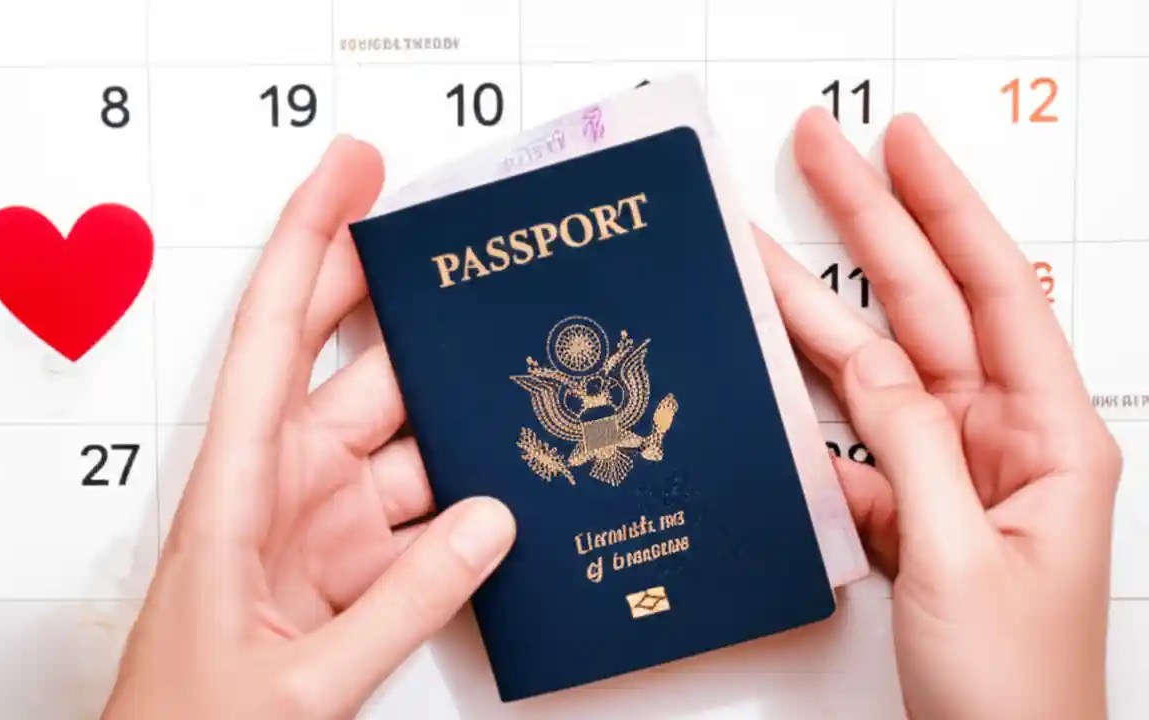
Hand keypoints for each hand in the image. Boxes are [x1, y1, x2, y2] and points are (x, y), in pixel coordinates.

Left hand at [103, 137, 515, 719]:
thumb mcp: (298, 685)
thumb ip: (403, 608)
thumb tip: (490, 526)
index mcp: (237, 492)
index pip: (271, 335)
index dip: (308, 241)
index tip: (347, 171)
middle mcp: (282, 492)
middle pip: (347, 364)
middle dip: (397, 293)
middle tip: (459, 240)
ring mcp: (324, 531)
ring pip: (404, 443)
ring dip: (459, 415)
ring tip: (529, 375)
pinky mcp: (354, 574)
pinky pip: (425, 520)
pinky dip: (472, 508)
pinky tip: (518, 492)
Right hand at [759, 109, 1118, 719]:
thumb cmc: (1019, 688)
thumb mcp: (961, 557)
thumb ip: (912, 447)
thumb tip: (868, 362)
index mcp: (1051, 439)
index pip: (993, 291)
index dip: (943, 208)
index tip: (898, 146)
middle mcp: (1003, 442)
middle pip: (930, 308)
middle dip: (874, 224)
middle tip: (821, 153)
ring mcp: (949, 476)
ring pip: (877, 371)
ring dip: (818, 312)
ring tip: (763, 252)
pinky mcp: (906, 514)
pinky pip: (852, 445)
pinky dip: (810, 417)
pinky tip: (774, 380)